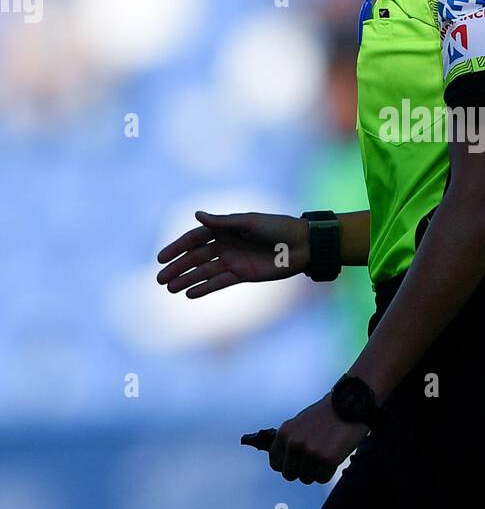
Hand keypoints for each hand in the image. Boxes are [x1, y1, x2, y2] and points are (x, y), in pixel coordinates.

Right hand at [156, 210, 309, 296]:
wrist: (301, 245)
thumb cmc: (276, 227)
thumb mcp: (249, 222)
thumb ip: (223, 222)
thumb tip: (197, 215)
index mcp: (224, 228)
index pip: (194, 239)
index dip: (177, 248)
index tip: (161, 258)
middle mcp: (225, 244)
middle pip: (195, 257)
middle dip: (177, 267)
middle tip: (159, 279)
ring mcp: (233, 260)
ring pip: (204, 272)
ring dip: (187, 279)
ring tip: (169, 288)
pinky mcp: (242, 274)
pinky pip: (219, 282)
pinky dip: (205, 288)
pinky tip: (189, 294)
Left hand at [269, 396, 369, 482]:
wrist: (351, 404)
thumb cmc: (327, 414)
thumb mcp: (301, 422)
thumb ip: (290, 439)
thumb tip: (282, 459)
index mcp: (284, 433)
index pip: (275, 463)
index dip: (286, 465)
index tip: (295, 463)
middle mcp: (294, 444)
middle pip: (289, 474)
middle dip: (301, 470)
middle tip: (313, 459)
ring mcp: (310, 453)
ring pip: (306, 478)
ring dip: (316, 471)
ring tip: (325, 454)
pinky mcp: (326, 460)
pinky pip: (322, 478)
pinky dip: (328, 471)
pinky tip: (334, 456)